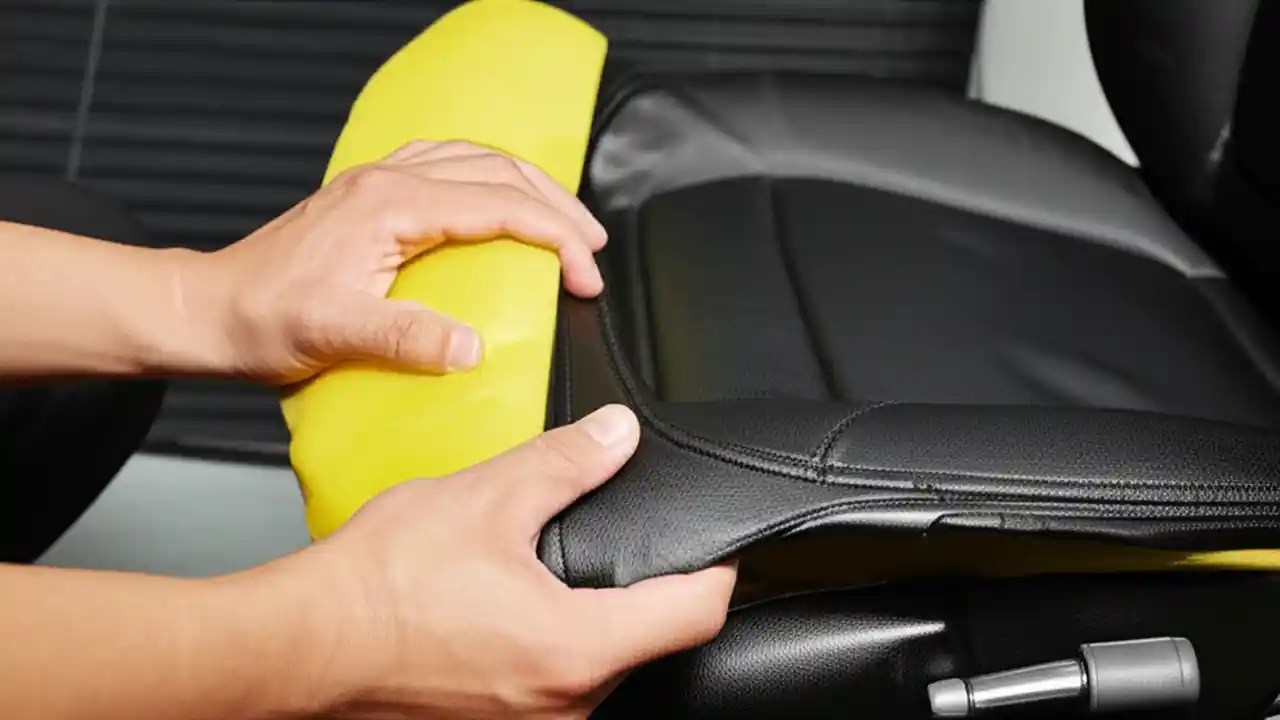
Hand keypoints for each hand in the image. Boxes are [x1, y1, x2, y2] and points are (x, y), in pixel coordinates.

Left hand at [181, 140, 607, 383]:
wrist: (209, 311)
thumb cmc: (263, 321)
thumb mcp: (335, 335)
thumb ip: (406, 340)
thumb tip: (473, 348)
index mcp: (391, 205)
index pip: (499, 205)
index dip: (555, 237)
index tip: (585, 276)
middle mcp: (388, 181)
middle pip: (498, 171)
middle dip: (557, 206)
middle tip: (592, 248)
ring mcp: (378, 183)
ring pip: (475, 160)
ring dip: (528, 187)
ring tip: (563, 221)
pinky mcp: (369, 198)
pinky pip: (446, 166)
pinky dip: (488, 180)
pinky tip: (495, 203)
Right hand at [272, 405, 735, 718]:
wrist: (299, 648)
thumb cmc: (377, 587)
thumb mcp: (484, 499)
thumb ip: (564, 464)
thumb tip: (616, 435)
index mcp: (576, 648)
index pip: (695, 614)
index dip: (714, 571)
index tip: (715, 548)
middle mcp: (564, 705)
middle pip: (648, 644)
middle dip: (640, 593)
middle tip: (612, 546)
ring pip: (596, 668)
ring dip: (587, 622)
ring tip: (543, 577)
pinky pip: (550, 689)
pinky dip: (546, 650)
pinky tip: (504, 617)